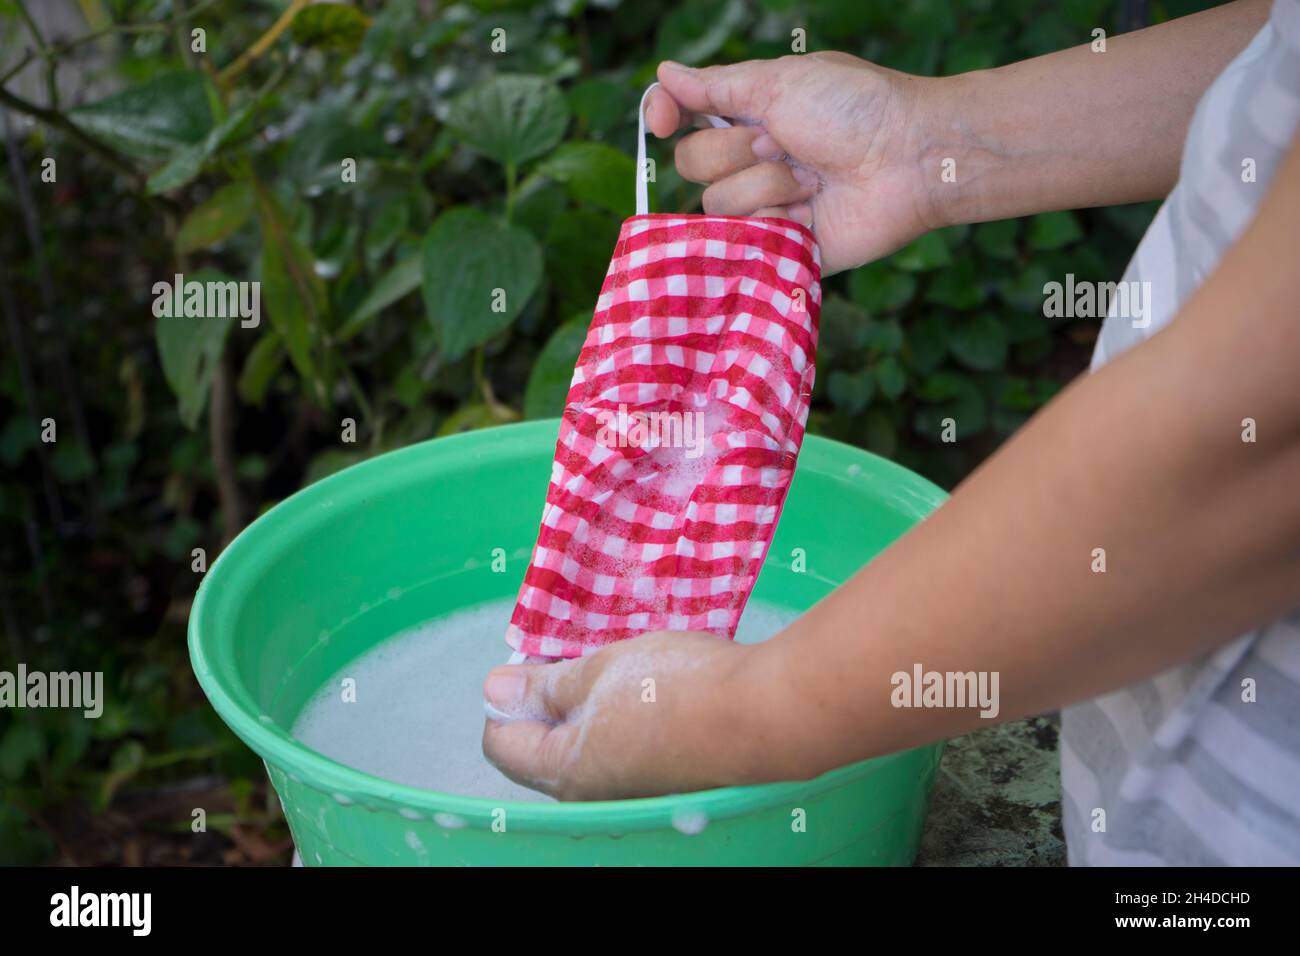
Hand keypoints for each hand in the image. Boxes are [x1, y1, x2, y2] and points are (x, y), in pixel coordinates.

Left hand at [481, 630, 764, 799]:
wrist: (766, 714)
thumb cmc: (676, 687)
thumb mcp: (599, 670)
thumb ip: (544, 685)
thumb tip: (493, 691)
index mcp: (566, 771)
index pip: (500, 743)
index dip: (508, 695)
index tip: (535, 658)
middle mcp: (594, 795)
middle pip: (544, 748)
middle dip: (552, 700)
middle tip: (579, 655)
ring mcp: (633, 792)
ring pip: (589, 746)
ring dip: (592, 706)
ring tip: (619, 664)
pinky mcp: (666, 781)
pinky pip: (626, 749)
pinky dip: (626, 718)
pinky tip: (651, 685)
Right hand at [646, 54, 942, 274]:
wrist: (907, 159)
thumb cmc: (855, 109)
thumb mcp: (780, 83)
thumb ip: (717, 86)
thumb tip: (662, 74)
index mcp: (750, 115)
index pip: (682, 117)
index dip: (663, 116)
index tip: (662, 121)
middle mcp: (751, 161)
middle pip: (691, 163)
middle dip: (735, 151)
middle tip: (786, 144)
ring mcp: (765, 206)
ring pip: (715, 205)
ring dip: (766, 186)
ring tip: (812, 181)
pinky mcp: (780, 248)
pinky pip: (743, 242)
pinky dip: (778, 222)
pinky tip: (814, 213)